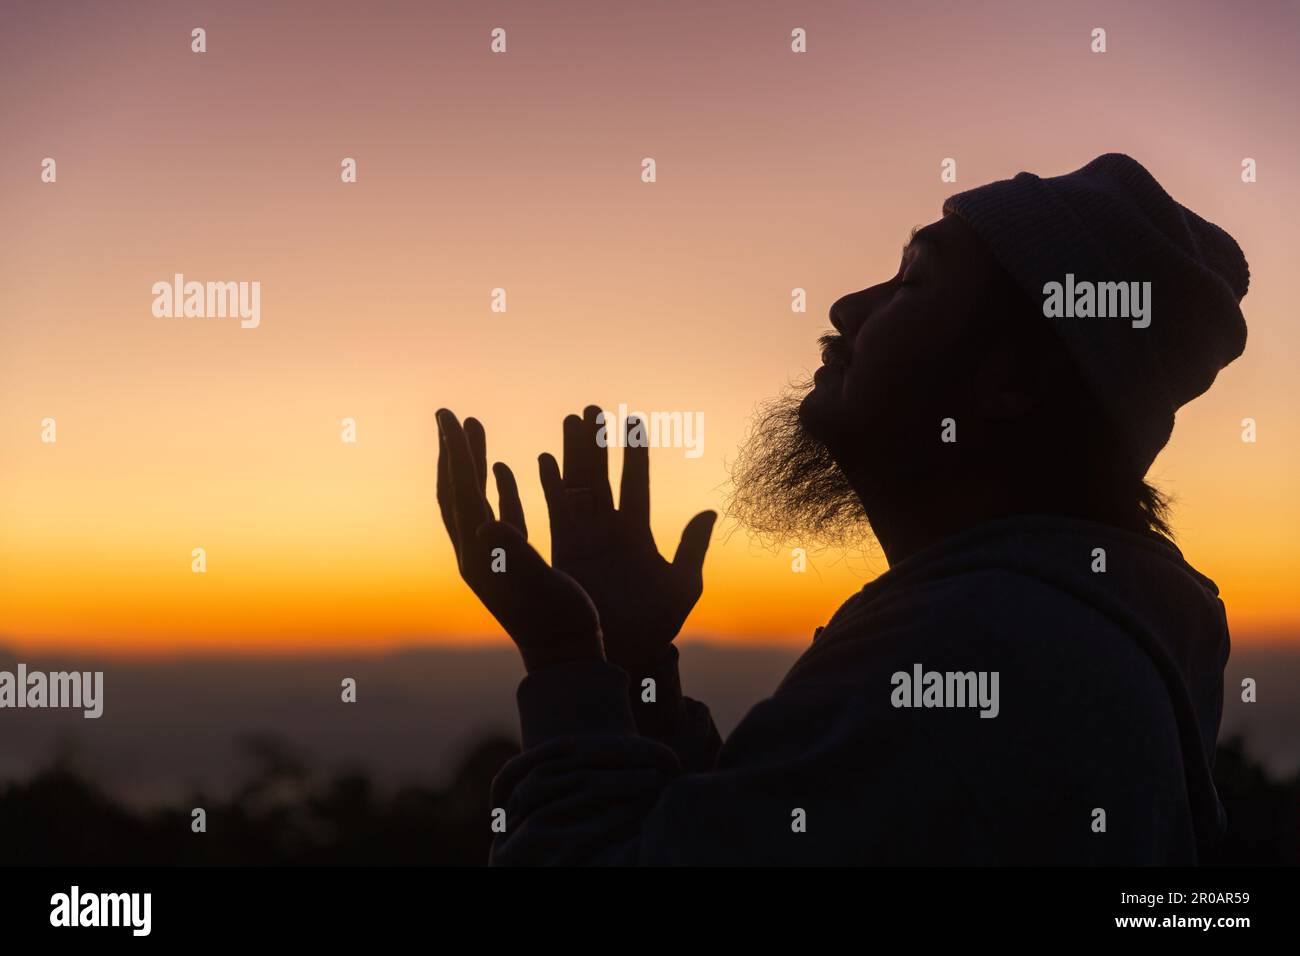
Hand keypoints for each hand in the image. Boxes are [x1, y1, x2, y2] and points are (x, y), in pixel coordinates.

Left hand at [435, 409, 602, 672]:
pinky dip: (498, 488)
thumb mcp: (536, 584)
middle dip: (455, 451)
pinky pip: (500, 514)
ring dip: (472, 462)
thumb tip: (486, 524)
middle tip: (451, 414)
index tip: (450, 415)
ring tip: (474, 427)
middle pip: (457, 492)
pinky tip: (503, 468)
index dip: (456, 452)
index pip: (461, 493)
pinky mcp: (512, 562)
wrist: (567, 657)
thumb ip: (512, 552)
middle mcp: (477, 554)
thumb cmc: (557, 622)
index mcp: (478, 555)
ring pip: (475, 500)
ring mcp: (492, 558)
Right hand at [539, 406, 715, 671]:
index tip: (633, 421)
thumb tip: (709, 512)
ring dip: (573, 455)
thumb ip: (692, 548)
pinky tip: (542, 459)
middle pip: (602, 476)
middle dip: (597, 443)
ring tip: (571, 421)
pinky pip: (554, 513)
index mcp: (638, 534)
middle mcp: (609, 531)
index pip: (636, 483)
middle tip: (594, 409)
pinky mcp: (563, 552)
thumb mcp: (683, 586)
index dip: (634, 453)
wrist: (621, 658)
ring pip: (577, 487)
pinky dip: (549, 487)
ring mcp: (584, 539)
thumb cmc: (656, 628)